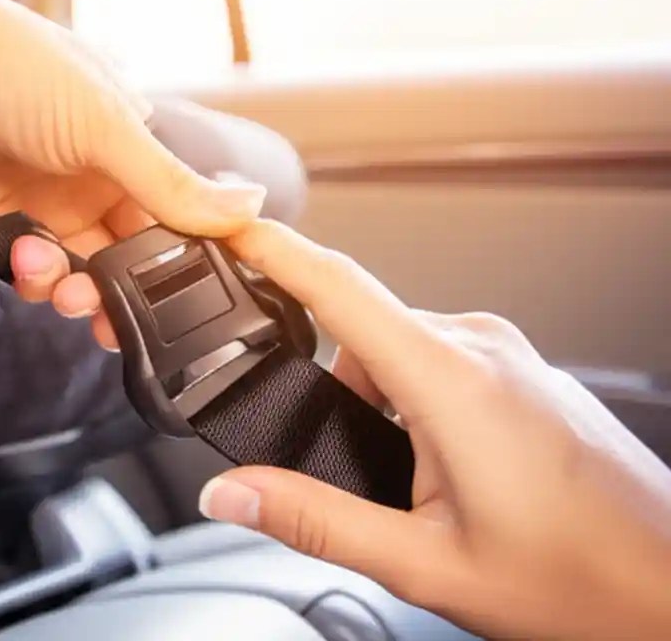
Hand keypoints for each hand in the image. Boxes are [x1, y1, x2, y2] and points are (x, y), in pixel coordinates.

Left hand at [0, 0, 268, 285]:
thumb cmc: (9, 70)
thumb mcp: (104, 127)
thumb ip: (172, 183)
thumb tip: (252, 206)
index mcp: (129, 141)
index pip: (175, 215)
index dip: (183, 260)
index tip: (191, 302)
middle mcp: (91, 172)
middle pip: (128, 254)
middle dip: (126, 291)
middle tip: (113, 313)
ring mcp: (43, 198)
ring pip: (80, 270)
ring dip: (76, 290)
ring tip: (63, 284)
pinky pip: (30, 269)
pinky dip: (33, 276)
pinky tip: (23, 256)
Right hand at [180, 221, 670, 639]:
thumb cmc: (579, 579)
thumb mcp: (424, 563)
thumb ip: (314, 521)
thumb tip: (232, 491)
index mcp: (451, 381)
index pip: (337, 287)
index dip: (271, 248)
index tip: (222, 223)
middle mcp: (482, 348)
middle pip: (360, 331)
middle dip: (330, 393)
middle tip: (347, 475)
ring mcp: (510, 356)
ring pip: (398, 353)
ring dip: (377, 408)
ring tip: (415, 496)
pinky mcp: (525, 372)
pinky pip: (439, 363)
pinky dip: (414, 407)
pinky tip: (446, 479)